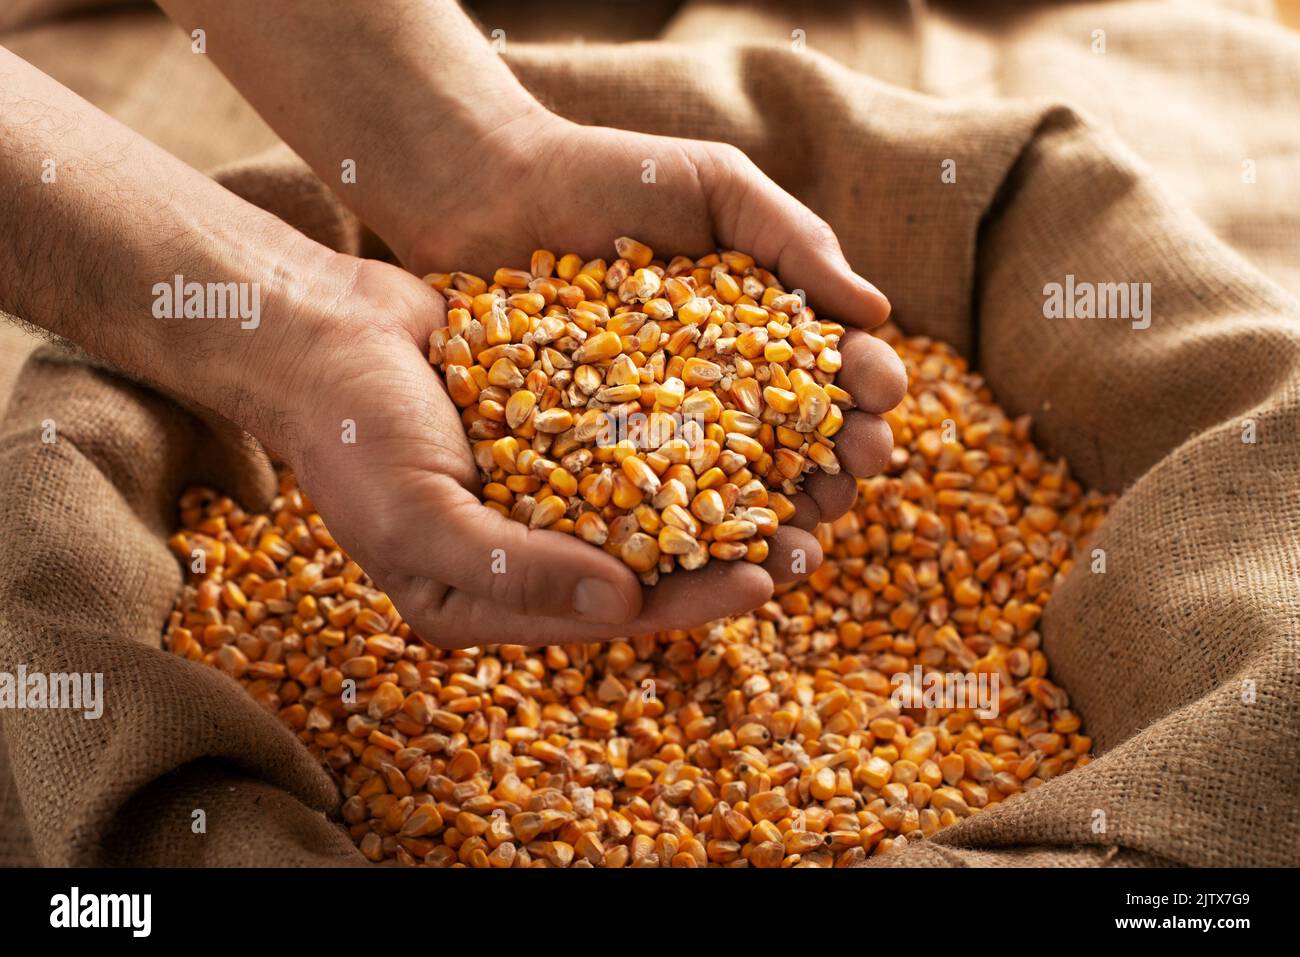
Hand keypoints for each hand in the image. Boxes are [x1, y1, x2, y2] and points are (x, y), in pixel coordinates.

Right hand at [280, 255, 836, 646]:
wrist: (318, 329)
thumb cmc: (351, 437)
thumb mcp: (421, 519)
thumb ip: (519, 572)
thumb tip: (625, 609)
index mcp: (491, 597)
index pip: (611, 614)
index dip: (691, 600)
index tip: (766, 578)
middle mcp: (528, 546)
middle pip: (647, 561)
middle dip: (727, 552)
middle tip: (813, 537)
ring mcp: (544, 481)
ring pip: (654, 494)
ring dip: (724, 484)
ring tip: (802, 472)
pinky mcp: (557, 417)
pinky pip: (634, 428)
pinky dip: (686, 420)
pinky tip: (750, 399)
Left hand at [397, 112, 908, 539]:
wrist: (490, 189)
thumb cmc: (612, 175)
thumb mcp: (715, 185)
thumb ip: (794, 238)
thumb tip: (878, 314)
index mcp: (761, 332)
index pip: (831, 372)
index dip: (866, 391)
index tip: (881, 402)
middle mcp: (719, 390)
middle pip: (794, 445)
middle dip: (836, 468)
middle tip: (853, 477)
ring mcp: (659, 428)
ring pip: (731, 490)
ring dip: (776, 524)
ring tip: (801, 546)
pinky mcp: (596, 454)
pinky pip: (645, 499)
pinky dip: (683, 534)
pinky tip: (710, 557)